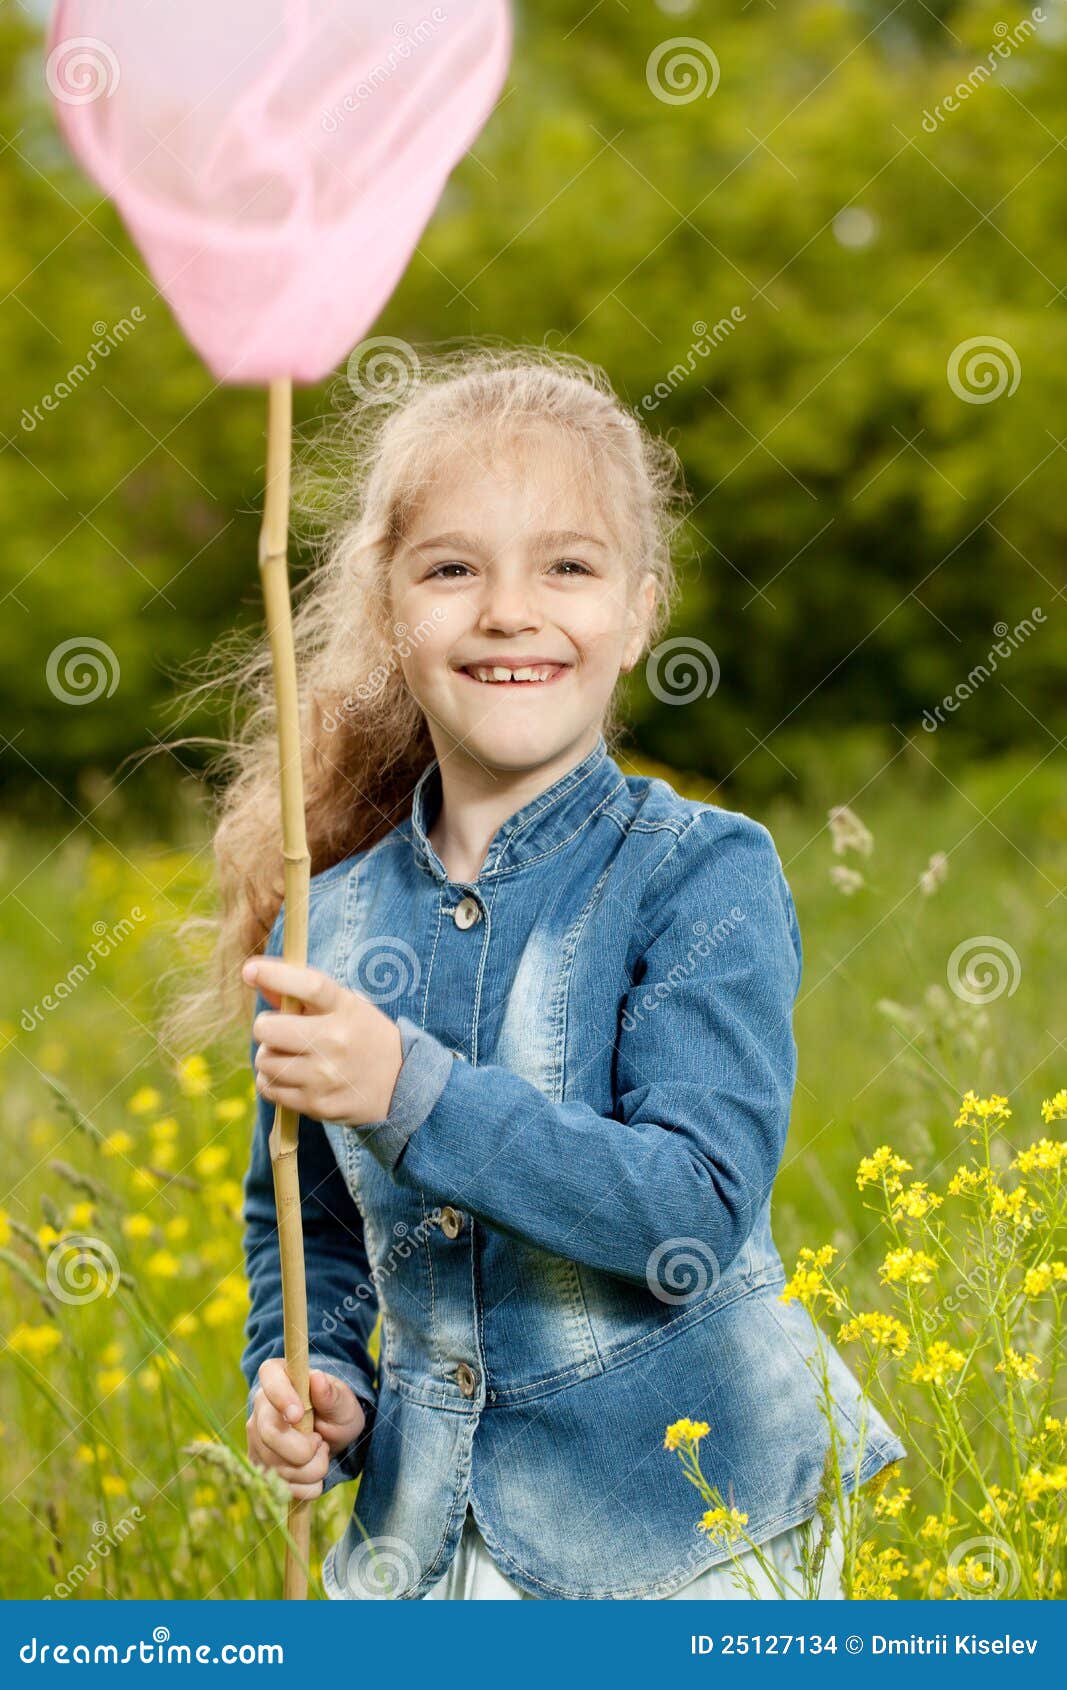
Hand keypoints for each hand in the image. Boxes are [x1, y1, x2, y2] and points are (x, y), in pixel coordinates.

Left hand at [244, 956, 402, 1125]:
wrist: (402, 1085)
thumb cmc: (363, 1036)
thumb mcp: (345, 1006)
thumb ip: (300, 993)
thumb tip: (255, 977)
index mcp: (345, 1008)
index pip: (308, 985)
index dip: (275, 975)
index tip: (250, 970)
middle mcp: (335, 1041)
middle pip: (268, 1029)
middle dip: (266, 1027)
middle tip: (280, 1031)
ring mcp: (325, 1076)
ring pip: (264, 1062)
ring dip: (268, 1058)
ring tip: (290, 1057)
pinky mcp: (317, 1105)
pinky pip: (270, 1089)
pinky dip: (273, 1082)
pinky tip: (292, 1076)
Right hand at [247, 1360, 367, 1499]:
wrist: (331, 1435)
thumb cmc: (335, 1410)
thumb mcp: (343, 1401)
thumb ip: (332, 1394)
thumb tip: (317, 1379)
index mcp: (279, 1377)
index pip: (269, 1378)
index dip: (281, 1397)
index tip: (298, 1415)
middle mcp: (261, 1407)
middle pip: (269, 1434)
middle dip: (303, 1450)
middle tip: (322, 1443)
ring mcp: (256, 1438)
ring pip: (277, 1467)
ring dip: (310, 1470)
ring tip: (321, 1453)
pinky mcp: (258, 1465)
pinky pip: (281, 1487)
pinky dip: (305, 1487)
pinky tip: (312, 1471)